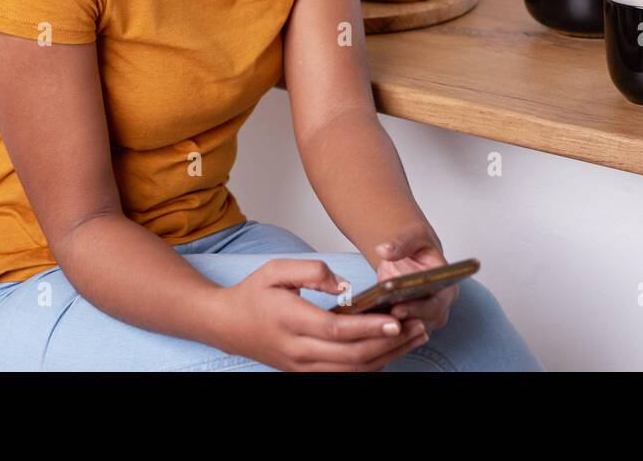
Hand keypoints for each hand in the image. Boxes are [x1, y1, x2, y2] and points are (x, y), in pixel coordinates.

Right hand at [210, 258, 429, 371]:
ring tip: (413, 337)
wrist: (226, 325)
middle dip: (388, 344)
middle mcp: (298, 350)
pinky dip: (371, 364)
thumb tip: (345, 285)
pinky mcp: (306, 371)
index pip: (336, 330)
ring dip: (386, 356)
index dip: (368, 328)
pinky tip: (390, 349)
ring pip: (351, 370)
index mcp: (291, 321)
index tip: (395, 320)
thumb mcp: (276, 269)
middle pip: (350, 355)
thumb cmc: (253, 294)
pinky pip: (344, 373)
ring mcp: (302, 366)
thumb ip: (312, 271)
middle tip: (416, 326)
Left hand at [374, 226, 457, 335]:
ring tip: (366, 322)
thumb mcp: (413, 236)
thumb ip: (401, 243)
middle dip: (399, 322)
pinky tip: (364, 321)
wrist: (409, 253)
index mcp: (447, 288)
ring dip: (388, 328)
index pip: (435, 305)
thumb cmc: (417, 245)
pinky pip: (395, 331)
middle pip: (421, 323)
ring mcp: (424, 318)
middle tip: (377, 319)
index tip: (397, 309)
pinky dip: (382, 329)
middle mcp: (439, 307)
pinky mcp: (408, 323)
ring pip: (407, 331)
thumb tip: (385, 250)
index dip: (417, 309)